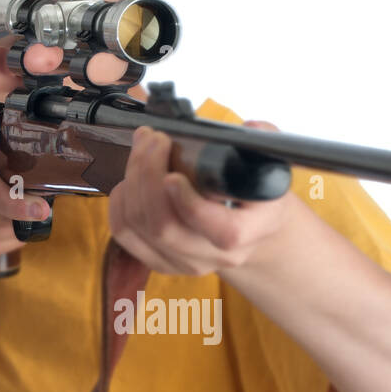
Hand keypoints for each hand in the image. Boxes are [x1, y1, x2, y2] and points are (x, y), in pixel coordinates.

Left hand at [107, 122, 292, 275]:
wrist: (250, 231)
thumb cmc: (255, 194)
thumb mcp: (269, 169)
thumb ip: (263, 146)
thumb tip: (252, 128)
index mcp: (249, 233)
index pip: (221, 232)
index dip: (191, 205)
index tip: (173, 175)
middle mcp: (214, 255)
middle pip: (165, 228)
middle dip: (149, 176)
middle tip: (154, 139)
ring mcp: (184, 263)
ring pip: (140, 227)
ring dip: (133, 180)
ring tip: (143, 146)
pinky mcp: (159, 261)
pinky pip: (125, 233)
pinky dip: (120, 201)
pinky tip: (130, 179)